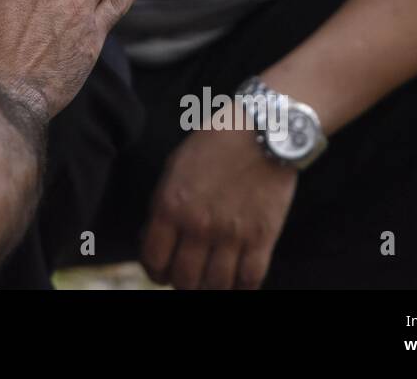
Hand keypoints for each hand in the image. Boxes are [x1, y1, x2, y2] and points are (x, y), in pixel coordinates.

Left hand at [140, 128, 296, 288]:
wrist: (263, 129)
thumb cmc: (215, 143)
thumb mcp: (175, 167)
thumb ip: (164, 205)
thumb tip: (155, 238)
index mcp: (171, 206)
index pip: (153, 259)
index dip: (154, 270)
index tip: (161, 268)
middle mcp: (198, 225)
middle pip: (184, 279)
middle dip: (181, 281)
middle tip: (188, 274)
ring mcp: (232, 234)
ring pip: (215, 285)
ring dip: (211, 285)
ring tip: (212, 277)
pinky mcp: (263, 237)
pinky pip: (250, 279)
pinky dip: (242, 286)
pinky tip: (238, 278)